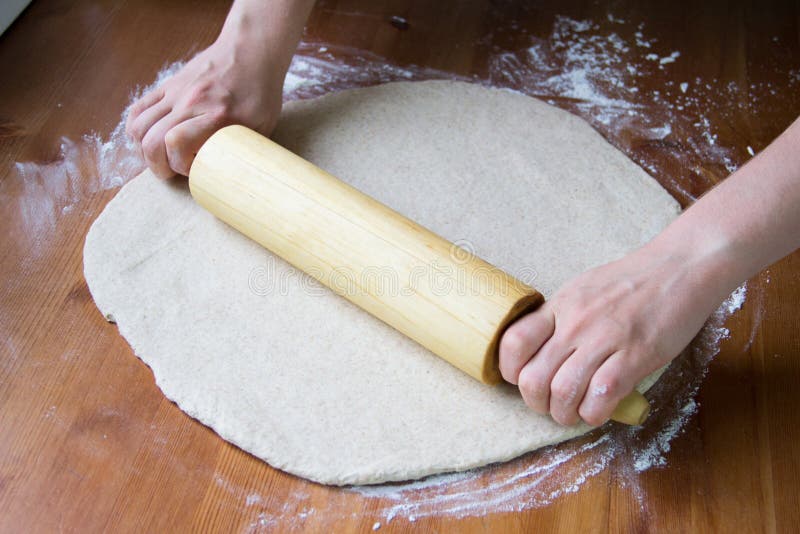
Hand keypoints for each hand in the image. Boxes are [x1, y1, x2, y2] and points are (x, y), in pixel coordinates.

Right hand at [125, 37, 283, 177]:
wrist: (250, 49)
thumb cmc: (261, 90)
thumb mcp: (263, 124)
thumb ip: (244, 149)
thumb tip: (237, 176)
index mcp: (218, 114)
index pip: (178, 144)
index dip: (181, 165)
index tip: (195, 170)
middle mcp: (191, 102)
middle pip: (153, 140)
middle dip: (158, 166)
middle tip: (170, 173)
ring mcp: (176, 92)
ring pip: (139, 126)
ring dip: (143, 149)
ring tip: (157, 159)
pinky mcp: (168, 85)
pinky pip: (138, 109)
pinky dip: (135, 128)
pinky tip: (145, 140)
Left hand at [499, 246, 724, 425]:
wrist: (681, 266)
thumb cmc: (633, 281)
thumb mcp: (585, 290)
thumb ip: (562, 319)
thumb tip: (543, 352)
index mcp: (560, 305)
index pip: (513, 342)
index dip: (510, 371)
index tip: (523, 380)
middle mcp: (576, 322)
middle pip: (533, 378)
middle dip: (536, 403)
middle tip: (551, 405)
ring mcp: (605, 339)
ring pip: (563, 393)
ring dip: (565, 414)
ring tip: (574, 413)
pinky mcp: (636, 355)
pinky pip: (602, 397)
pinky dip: (595, 413)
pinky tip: (600, 411)